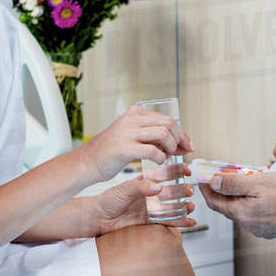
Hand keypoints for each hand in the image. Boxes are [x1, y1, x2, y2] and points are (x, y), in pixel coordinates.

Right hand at [78, 105, 194, 181]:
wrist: (87, 162)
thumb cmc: (111, 152)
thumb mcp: (132, 136)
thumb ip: (152, 136)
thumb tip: (180, 142)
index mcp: (135, 113)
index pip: (167, 119)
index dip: (181, 133)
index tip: (188, 145)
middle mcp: (132, 119)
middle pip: (168, 124)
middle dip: (180, 139)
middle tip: (184, 152)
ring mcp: (127, 133)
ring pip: (163, 134)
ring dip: (171, 148)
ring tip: (167, 156)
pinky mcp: (124, 148)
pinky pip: (152, 151)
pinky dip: (161, 158)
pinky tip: (158, 162)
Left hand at [91, 172, 195, 233]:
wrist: (100, 218)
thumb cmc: (108, 200)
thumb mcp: (124, 189)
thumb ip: (140, 187)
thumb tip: (156, 187)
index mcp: (145, 181)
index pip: (164, 174)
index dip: (176, 171)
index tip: (186, 169)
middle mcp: (151, 194)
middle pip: (172, 191)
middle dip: (182, 190)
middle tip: (189, 190)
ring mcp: (152, 208)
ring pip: (173, 206)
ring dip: (184, 206)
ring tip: (191, 205)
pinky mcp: (152, 222)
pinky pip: (169, 222)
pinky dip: (181, 222)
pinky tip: (190, 221)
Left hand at [198, 172, 275, 238]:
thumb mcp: (258, 181)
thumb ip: (233, 183)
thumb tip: (213, 183)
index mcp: (242, 213)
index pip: (214, 202)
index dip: (206, 189)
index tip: (202, 178)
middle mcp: (248, 225)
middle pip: (226, 207)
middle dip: (222, 191)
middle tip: (223, 176)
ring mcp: (258, 229)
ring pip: (240, 211)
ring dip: (238, 197)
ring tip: (245, 182)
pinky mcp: (268, 230)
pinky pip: (253, 216)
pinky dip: (250, 204)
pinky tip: (258, 195)